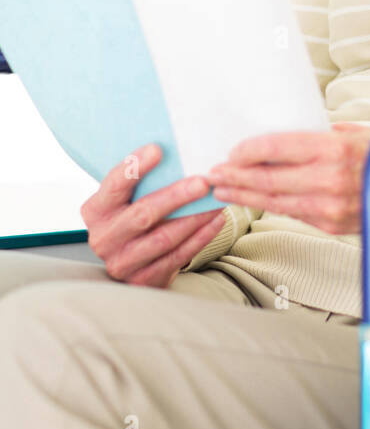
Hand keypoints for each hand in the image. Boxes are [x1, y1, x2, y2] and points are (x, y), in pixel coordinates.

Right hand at [81, 143, 225, 287]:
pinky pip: (177, 256)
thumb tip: (175, 149)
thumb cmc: (135, 217)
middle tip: (202, 182)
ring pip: (164, 237)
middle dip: (175, 196)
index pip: (113, 186)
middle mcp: (103, 238)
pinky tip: (215, 220)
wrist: (135, 263)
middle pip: (142, 214)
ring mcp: (121, 262)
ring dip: (194, 218)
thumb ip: (141, 181)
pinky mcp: (142, 279)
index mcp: (96, 211)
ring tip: (215, 200)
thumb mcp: (127, 200)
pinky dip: (200, 237)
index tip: (158, 149)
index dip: (134, 168)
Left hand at [206, 122, 369, 234]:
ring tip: (224, 189)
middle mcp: (331, 181)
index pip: (277, 149)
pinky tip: (255, 200)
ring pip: (276, 202)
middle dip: (236, 177)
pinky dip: (271, 206)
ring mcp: (332, 207)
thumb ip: (316, 138)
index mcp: (335, 150)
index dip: (248, 151)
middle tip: (214, 174)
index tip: (231, 150)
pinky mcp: (334, 225)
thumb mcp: (353, 132)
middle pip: (269, 181)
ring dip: (246, 196)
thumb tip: (277, 142)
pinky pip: (295, 214)